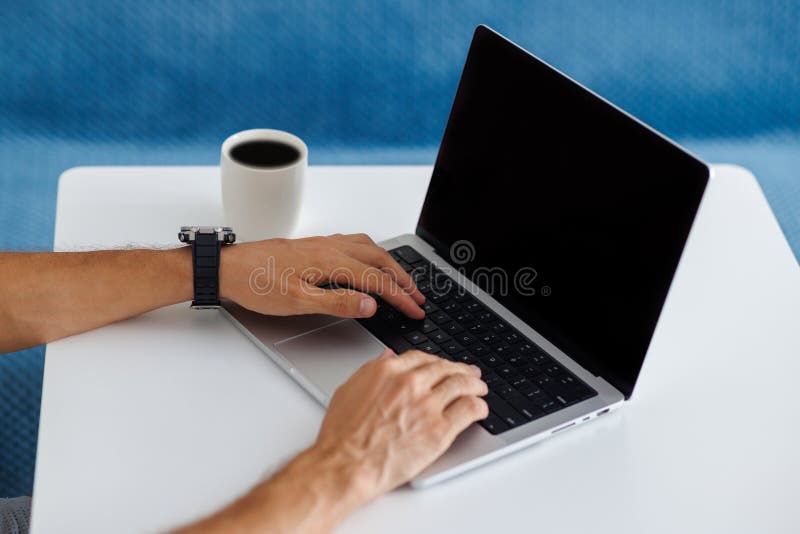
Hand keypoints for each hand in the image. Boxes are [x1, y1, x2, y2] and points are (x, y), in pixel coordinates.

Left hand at [219, 233, 424, 318]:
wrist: (228, 267)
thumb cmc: (256, 284)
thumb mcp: (298, 302)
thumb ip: (338, 303)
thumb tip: (370, 304)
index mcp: (331, 261)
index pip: (378, 280)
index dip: (401, 296)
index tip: (415, 310)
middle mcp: (330, 247)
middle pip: (380, 259)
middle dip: (403, 278)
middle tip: (418, 296)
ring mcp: (322, 244)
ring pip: (369, 247)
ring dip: (390, 263)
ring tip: (402, 279)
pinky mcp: (314, 245)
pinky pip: (354, 243)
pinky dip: (372, 252)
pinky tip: (369, 260)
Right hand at [313, 349, 488, 501]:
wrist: (346, 465)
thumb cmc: (342, 435)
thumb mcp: (350, 390)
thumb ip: (372, 371)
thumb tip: (386, 358)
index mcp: (388, 371)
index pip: (422, 358)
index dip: (436, 362)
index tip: (442, 367)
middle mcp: (411, 383)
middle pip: (446, 368)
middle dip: (460, 370)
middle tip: (469, 374)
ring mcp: (427, 405)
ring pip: (463, 384)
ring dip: (475, 384)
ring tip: (480, 389)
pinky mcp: (440, 430)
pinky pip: (469, 410)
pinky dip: (479, 407)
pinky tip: (480, 409)